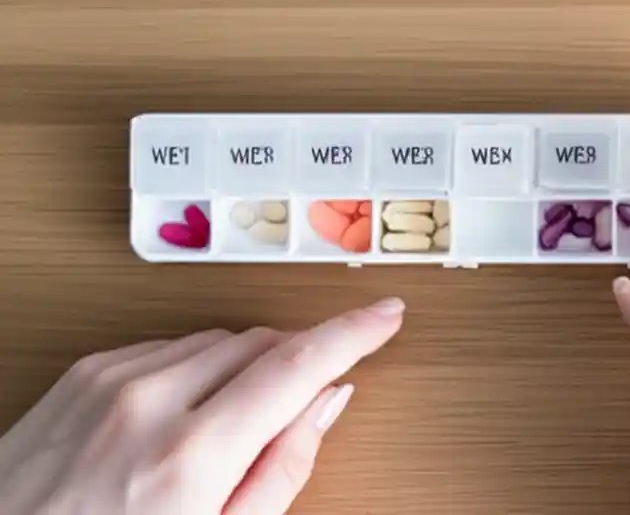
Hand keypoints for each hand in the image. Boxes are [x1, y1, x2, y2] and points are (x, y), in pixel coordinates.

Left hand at [0, 297, 404, 514]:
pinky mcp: (85, 371)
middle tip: (289, 418)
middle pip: (261, 345)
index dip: (354, 333)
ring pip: (217, 342)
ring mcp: (111, 380)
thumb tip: (327, 401)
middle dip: (293, 367)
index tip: (387, 315)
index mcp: (190, 457)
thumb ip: (282, 472)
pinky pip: (169, 348)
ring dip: (241, 371)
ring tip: (220, 434)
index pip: (297, 366)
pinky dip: (193, 372)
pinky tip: (177, 421)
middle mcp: (148, 403)